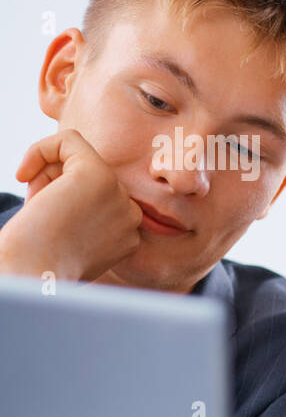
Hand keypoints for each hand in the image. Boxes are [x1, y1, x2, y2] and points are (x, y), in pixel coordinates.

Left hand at [0, 130, 142, 281]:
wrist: (33, 276)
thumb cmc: (41, 266)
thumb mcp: (73, 245)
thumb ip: (84, 219)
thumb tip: (64, 183)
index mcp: (128, 235)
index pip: (98, 198)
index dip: (64, 202)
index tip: (45, 224)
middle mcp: (131, 215)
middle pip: (90, 178)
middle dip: (54, 186)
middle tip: (35, 213)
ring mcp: (119, 194)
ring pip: (78, 159)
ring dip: (47, 175)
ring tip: (34, 205)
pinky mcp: (97, 175)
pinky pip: (69, 140)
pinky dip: (40, 149)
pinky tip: (22, 174)